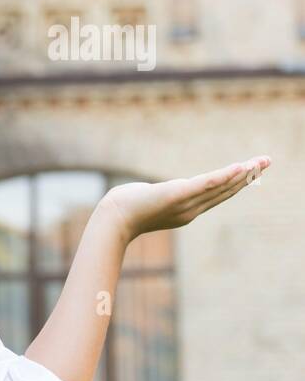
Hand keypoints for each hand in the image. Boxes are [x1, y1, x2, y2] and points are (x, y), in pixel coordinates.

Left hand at [101, 155, 271, 241]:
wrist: (113, 219)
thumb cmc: (125, 210)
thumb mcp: (149, 201)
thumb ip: (158, 197)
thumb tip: (152, 192)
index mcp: (187, 210)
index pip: (218, 194)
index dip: (237, 183)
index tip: (252, 171)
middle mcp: (192, 209)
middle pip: (226, 190)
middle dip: (248, 176)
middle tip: (267, 162)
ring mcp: (186, 203)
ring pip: (221, 187)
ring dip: (243, 173)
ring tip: (260, 162)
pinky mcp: (177, 195)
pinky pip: (205, 184)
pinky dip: (223, 176)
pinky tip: (238, 167)